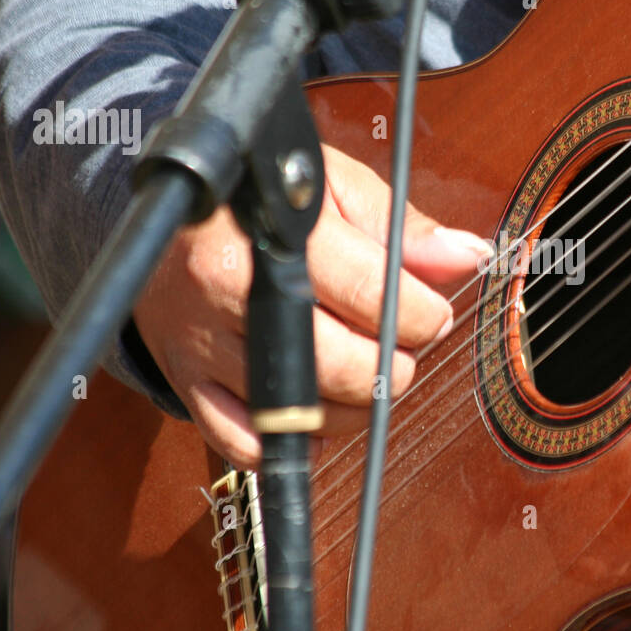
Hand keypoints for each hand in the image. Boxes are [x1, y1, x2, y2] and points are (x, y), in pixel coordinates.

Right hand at [133, 144, 490, 466]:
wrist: (163, 208)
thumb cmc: (259, 198)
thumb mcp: (333, 186)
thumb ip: (403, 227)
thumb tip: (467, 257)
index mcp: (276, 233)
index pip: (374, 297)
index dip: (424, 315)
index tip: (432, 313)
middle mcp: (231, 291)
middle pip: (343, 368)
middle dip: (394, 367)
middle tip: (401, 346)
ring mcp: (204, 343)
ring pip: (303, 416)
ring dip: (354, 407)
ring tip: (364, 369)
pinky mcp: (185, 380)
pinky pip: (247, 445)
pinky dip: (294, 440)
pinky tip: (316, 408)